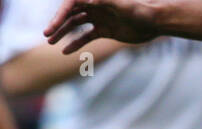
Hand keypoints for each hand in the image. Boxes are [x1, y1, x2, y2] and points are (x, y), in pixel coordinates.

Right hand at [44, 0, 159, 52]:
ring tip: (51, 42)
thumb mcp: (123, 6)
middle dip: (58, 24)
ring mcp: (98, 18)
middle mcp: (94, 6)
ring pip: (75, 25)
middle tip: (47, 35)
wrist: (155, 22)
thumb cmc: (141, 10)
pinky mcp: (105, 30)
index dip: (60, 14)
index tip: (53, 26)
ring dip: (63, 33)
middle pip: (70, 14)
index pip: (71, 3)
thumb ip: (106, 1)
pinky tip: (65, 51)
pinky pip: (86, 37)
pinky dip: (76, 43)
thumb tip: (87, 0)